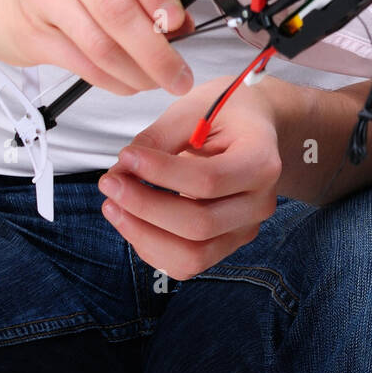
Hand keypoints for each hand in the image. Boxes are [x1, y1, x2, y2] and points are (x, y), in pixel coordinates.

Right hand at [0, 0, 196, 95]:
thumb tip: (182, 27)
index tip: (177, 22)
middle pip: (116, 9)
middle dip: (156, 51)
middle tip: (178, 75)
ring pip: (100, 44)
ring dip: (137, 72)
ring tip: (157, 82)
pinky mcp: (34, 34)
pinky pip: (83, 64)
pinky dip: (114, 80)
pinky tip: (129, 83)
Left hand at [97, 72, 282, 278]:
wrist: (254, 127)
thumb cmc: (225, 113)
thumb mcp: (193, 109)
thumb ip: (157, 139)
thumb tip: (120, 173)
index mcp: (261, 161)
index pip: (209, 181)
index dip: (160, 173)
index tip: (125, 157)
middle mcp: (260, 202)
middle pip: (200, 224)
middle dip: (145, 207)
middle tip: (110, 183)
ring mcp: (245, 228)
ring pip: (193, 255)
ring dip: (144, 234)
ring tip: (114, 206)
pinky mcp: (227, 242)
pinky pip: (187, 263)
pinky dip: (152, 247)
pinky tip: (132, 220)